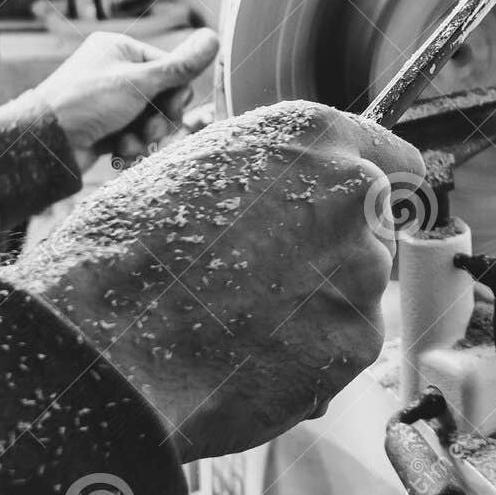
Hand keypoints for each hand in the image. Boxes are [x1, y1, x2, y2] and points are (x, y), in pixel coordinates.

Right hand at [5, 101, 425, 459]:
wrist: (106, 345)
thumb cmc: (125, 251)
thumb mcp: (192, 167)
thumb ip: (265, 170)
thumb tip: (291, 186)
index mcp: (311, 137)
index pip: (389, 155)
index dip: (379, 185)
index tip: (377, 205)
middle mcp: (352, 193)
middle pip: (371, 227)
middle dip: (332, 251)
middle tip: (264, 278)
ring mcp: (362, 269)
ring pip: (357, 288)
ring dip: (318, 304)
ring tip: (239, 321)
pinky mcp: (358, 339)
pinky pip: (345, 344)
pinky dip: (311, 355)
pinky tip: (250, 357)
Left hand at [31, 29, 218, 167]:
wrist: (45, 144)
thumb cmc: (85, 103)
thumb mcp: (139, 82)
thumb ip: (180, 66)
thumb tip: (213, 38)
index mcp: (120, 49)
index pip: (170, 68)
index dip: (176, 92)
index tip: (172, 109)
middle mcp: (114, 71)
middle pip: (163, 95)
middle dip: (160, 118)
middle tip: (151, 130)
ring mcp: (108, 100)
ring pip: (150, 118)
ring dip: (146, 136)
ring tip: (131, 143)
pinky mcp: (104, 126)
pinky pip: (134, 134)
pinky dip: (131, 146)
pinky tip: (119, 152)